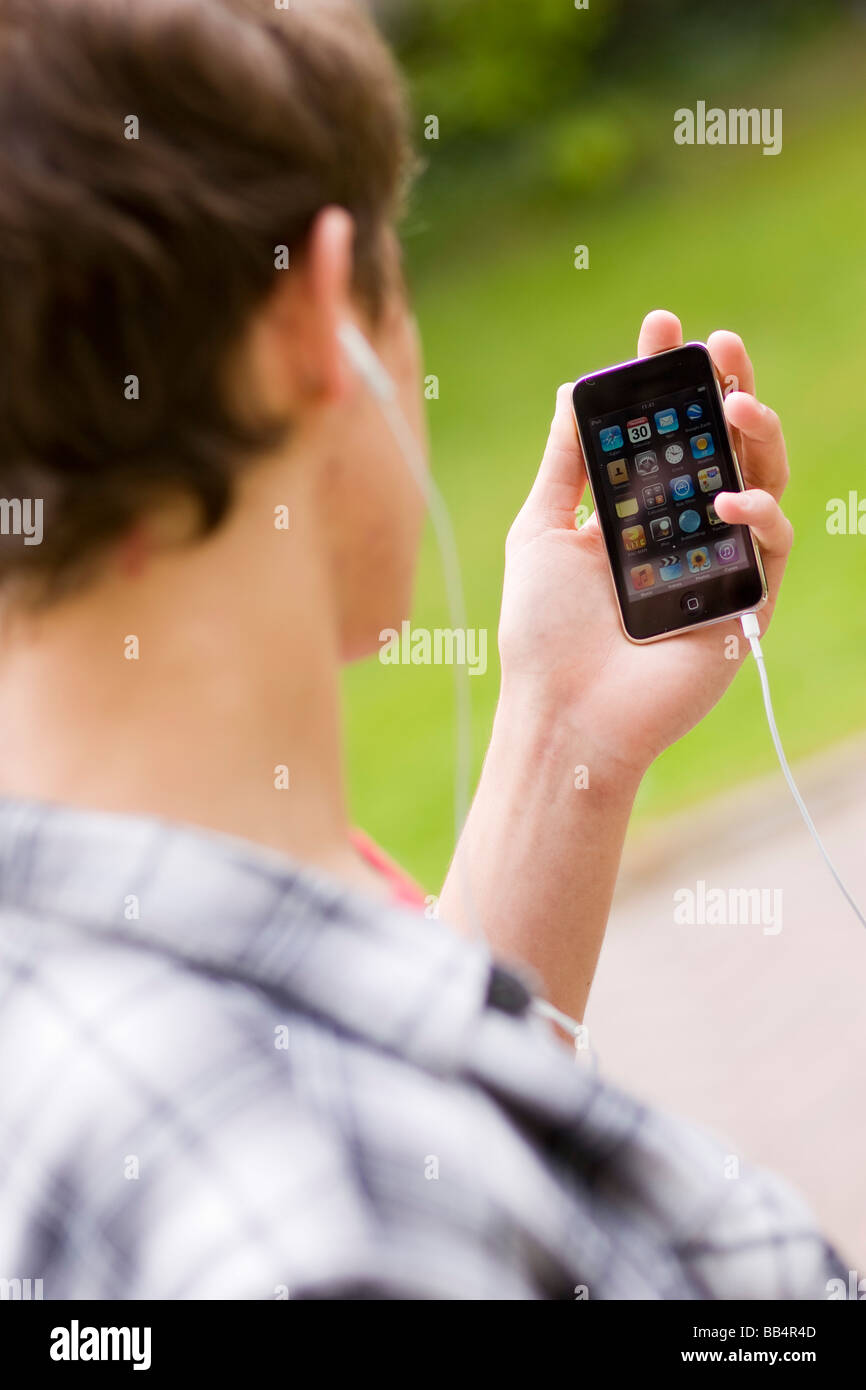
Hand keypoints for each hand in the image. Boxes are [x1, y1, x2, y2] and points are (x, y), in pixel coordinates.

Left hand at [498, 310, 792, 779]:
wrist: (565, 712)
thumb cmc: (544, 632)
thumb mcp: (542, 532)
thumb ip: (564, 464)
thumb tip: (574, 388)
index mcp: (634, 511)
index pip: (662, 431)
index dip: (666, 378)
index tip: (662, 324)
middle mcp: (682, 530)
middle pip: (721, 444)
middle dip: (726, 387)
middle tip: (718, 345)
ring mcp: (719, 563)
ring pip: (762, 480)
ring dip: (757, 433)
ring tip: (735, 399)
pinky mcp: (748, 602)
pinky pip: (773, 543)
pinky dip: (758, 513)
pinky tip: (727, 501)